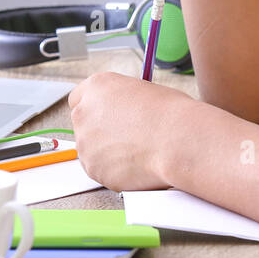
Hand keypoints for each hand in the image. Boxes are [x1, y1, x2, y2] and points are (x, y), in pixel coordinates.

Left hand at [65, 71, 190, 191]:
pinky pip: (100, 170)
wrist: (178, 141)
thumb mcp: (145, 92)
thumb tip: (125, 113)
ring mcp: (85, 143)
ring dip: (108, 152)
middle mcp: (84, 112)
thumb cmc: (170, 115)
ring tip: (138, 152)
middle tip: (126, 137)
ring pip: (92, 150)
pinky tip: (137, 164)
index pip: (79, 97)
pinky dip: (115, 170)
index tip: (105, 115)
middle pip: (84, 124)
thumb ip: (125, 102)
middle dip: (100, 131)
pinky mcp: (92, 168)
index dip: (94, 108)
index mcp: (97, 87)